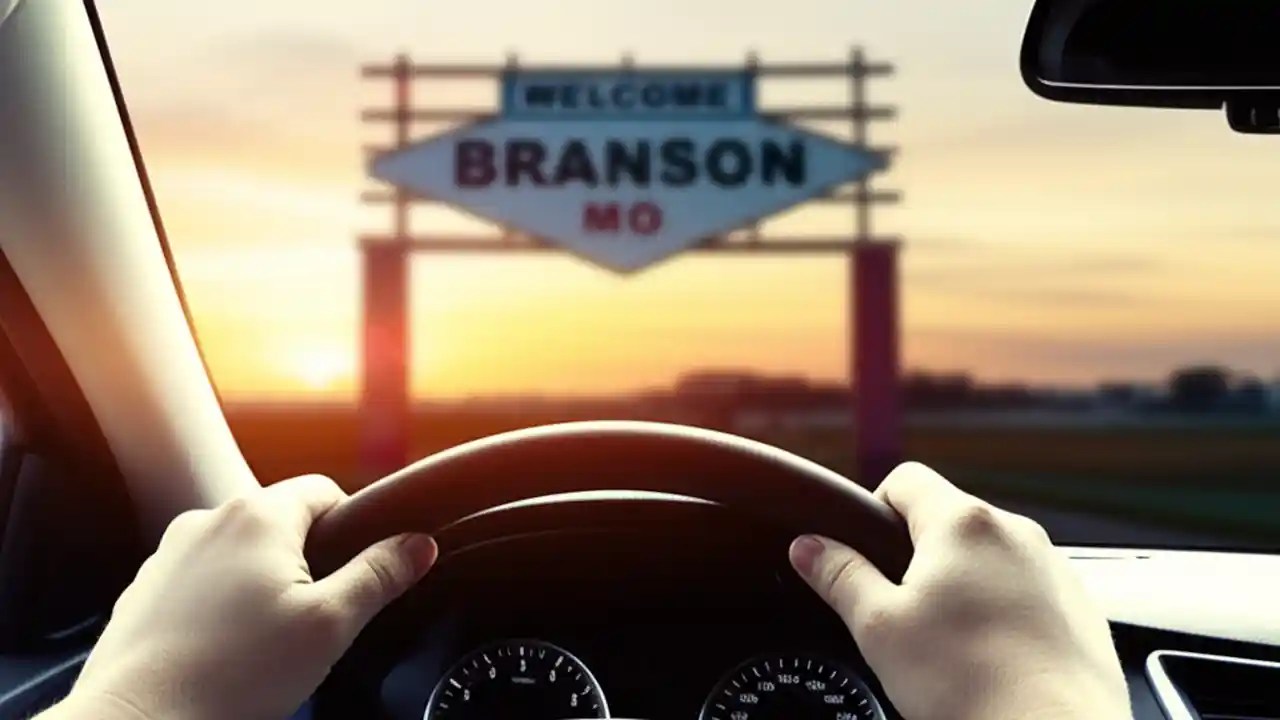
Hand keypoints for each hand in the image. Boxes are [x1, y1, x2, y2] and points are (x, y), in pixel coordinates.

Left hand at [48, 475, 437, 719]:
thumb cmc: (232, 676)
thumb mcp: (330, 625)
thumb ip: (379, 576)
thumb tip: (418, 544)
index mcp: (259, 516)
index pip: (324, 490)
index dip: (352, 527)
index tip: (356, 572)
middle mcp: (210, 520)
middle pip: (281, 524)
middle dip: (305, 564)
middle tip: (313, 620)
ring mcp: (170, 554)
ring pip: (240, 555)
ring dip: (260, 585)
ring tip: (263, 643)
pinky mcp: (145, 591)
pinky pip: (200, 584)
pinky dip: (219, 608)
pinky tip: (224, 652)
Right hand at [789, 462, 1130, 719]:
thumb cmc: (971, 685)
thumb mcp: (880, 628)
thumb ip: (839, 577)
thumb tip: (809, 547)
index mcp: (962, 523)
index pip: (905, 479)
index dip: (875, 508)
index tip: (867, 552)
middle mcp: (1015, 532)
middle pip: (948, 519)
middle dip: (918, 558)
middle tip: (902, 613)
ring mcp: (1054, 567)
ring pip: (989, 557)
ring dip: (964, 585)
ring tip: (950, 643)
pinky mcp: (1078, 605)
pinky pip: (1026, 590)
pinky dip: (1003, 612)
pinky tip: (990, 656)